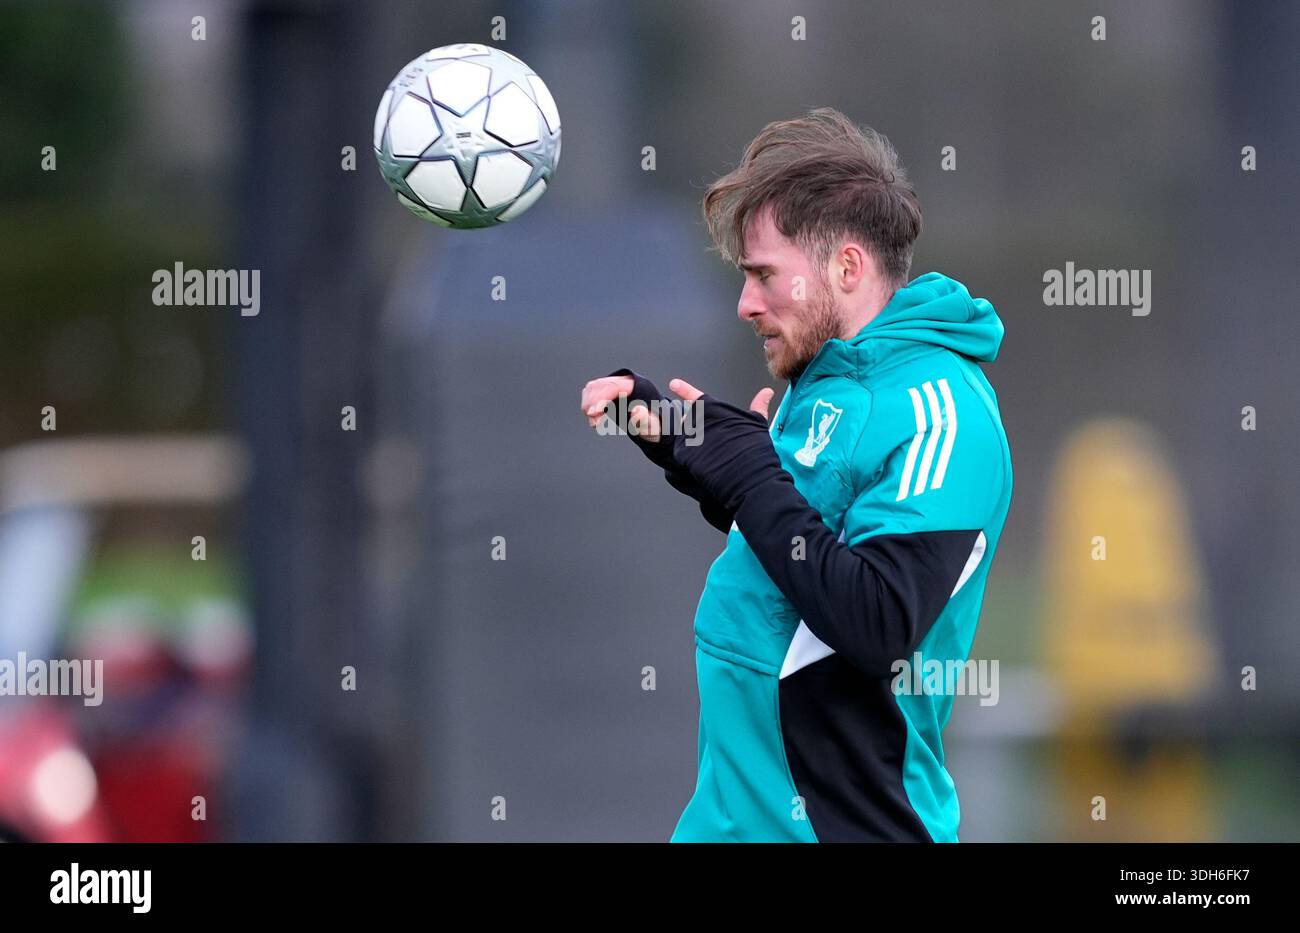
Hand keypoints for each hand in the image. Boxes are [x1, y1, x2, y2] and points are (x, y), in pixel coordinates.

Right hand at [580, 373, 661, 440]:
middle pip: (601, 385)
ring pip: (593, 388)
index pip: (614, 386)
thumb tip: (638, 409)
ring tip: (595, 422)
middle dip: (593, 403)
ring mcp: (616, 384)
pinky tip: (594, 417)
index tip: (594, 413)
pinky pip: (591, 392)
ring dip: (589, 404)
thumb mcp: (653, 426)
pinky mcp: (608, 390)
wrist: (653, 425)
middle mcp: (626, 381)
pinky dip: (588, 404)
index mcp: (639, 386)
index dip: (601, 398)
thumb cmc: (653, 426)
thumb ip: (645, 419)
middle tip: (595, 423)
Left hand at [667, 379, 785, 511]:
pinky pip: (682, 453)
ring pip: (685, 436)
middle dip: (697, 429)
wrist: (747, 473)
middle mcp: (697, 418)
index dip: (683, 389)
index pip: (694, 396)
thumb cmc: (754, 447)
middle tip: (714, 443)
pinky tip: (707, 464)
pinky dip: (692, 458)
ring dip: (694, 443)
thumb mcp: (756, 422)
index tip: (673, 384)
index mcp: (713, 408)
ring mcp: (689, 436)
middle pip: (689, 420)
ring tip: (712, 454)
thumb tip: (767, 391)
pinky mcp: (683, 453)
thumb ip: (758, 406)